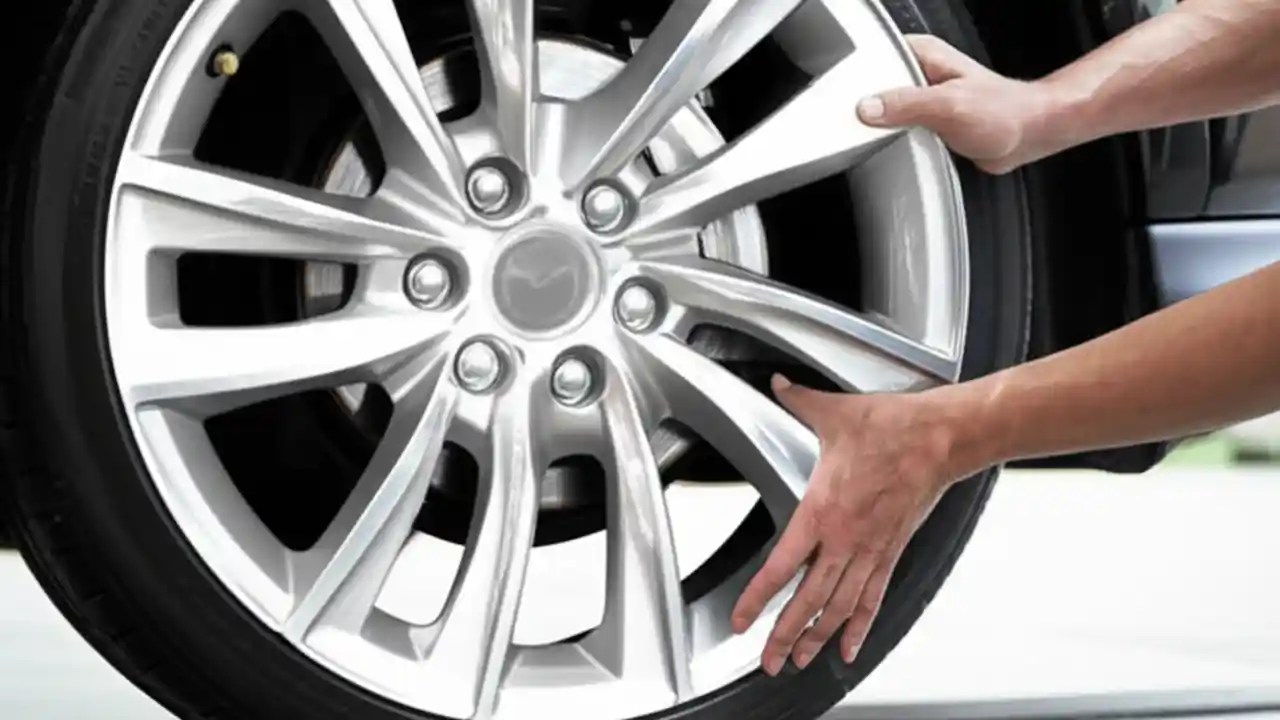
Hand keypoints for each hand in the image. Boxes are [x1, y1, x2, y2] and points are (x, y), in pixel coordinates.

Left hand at [731, 376, 990, 674]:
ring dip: (816, 638)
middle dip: (784, 635)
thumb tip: (780, 385)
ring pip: (838, 607)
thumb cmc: (894, 428)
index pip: (780, 568)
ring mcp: (871, 550)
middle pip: (808, 601)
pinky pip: (872, 598)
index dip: (757, 599)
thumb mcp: (835, 412)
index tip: (740, 620)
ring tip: (799, 661)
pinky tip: (849, 647)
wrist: (942, 438)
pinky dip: (858, 626)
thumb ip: (799, 400)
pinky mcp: (892, 551)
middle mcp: (845, 540)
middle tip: (767, 661)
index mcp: (823, 511)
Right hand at [858, 34, 1065, 174]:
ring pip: (886, 108)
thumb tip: (867, 108)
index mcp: (925, 55)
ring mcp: (925, 97)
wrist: (1029, 135)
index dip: (857, 78)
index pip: (876, 58)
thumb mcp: (947, 106)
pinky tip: (893, 145)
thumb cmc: (1004, 113)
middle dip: (866, 106)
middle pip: (876, 85)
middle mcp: (923, 72)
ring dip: (881, 125)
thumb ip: (905, 105)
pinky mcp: (929, 119)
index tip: (846, 102)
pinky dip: (894, 137)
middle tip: (857, 125)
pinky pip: (900, 126)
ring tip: (873, 137)